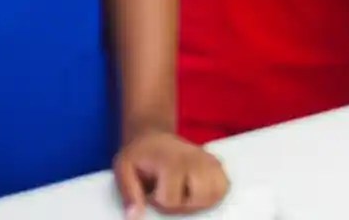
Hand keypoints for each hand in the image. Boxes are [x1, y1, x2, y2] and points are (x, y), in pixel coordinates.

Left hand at [113, 130, 229, 217]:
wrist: (154, 137)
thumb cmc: (139, 154)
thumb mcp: (124, 169)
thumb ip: (129, 193)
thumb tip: (135, 216)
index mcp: (172, 162)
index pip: (172, 200)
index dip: (160, 202)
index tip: (152, 192)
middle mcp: (196, 160)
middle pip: (199, 199)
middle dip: (183, 205)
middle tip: (169, 194)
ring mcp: (210, 161)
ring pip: (214, 195)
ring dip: (199, 201)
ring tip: (183, 193)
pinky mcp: (217, 164)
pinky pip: (224, 187)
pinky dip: (213, 194)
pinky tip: (197, 192)